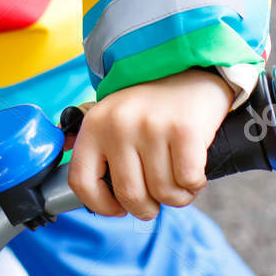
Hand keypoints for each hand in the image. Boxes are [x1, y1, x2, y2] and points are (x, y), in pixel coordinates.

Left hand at [66, 68, 234, 219]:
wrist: (188, 67)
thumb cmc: (149, 105)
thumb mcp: (112, 117)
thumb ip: (96, 149)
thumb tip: (81, 192)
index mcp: (95, 125)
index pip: (81, 182)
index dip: (101, 206)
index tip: (118, 208)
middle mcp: (118, 125)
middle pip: (129, 195)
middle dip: (146, 208)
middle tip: (156, 198)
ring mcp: (151, 127)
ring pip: (162, 193)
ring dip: (175, 196)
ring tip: (177, 179)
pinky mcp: (184, 130)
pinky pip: (188, 181)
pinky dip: (194, 185)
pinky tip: (193, 170)